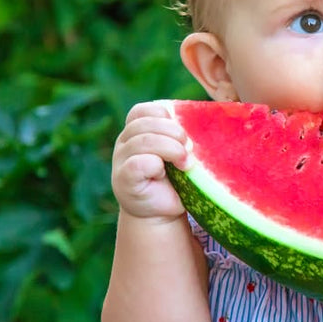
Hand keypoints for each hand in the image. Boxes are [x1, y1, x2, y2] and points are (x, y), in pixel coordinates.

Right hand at [111, 102, 190, 221]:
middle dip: (174, 133)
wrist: (162, 211)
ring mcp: (120, 160)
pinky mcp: (123, 178)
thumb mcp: (179, 151)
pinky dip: (157, 166)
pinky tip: (163, 175)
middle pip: (146, 123)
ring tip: (185, 164)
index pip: (143, 110)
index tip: (181, 132)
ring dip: (172, 150)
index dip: (163, 115)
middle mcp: (124, 142)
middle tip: (189, 150)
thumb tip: (201, 120)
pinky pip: (139, 162)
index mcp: (136, 130)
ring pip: (144, 141)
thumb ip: (181, 135)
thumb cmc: (175, 178)